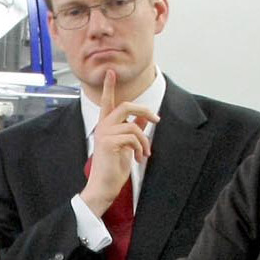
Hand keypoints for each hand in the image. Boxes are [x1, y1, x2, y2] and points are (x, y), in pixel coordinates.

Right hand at [79, 70, 153, 214]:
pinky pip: (133, 137)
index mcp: (105, 126)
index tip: (111, 72)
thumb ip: (134, 129)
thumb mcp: (126, 146)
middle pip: (125, 106)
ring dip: (145, 140)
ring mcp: (104, 134)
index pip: (107, 102)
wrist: (103, 187)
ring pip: (133, 125)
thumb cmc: (113, 169)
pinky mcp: (109, 142)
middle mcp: (103, 127)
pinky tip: (138, 158)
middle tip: (157, 119)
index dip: (109, 87)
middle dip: (143, 109)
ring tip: (145, 154)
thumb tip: (145, 117)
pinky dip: (140, 148)